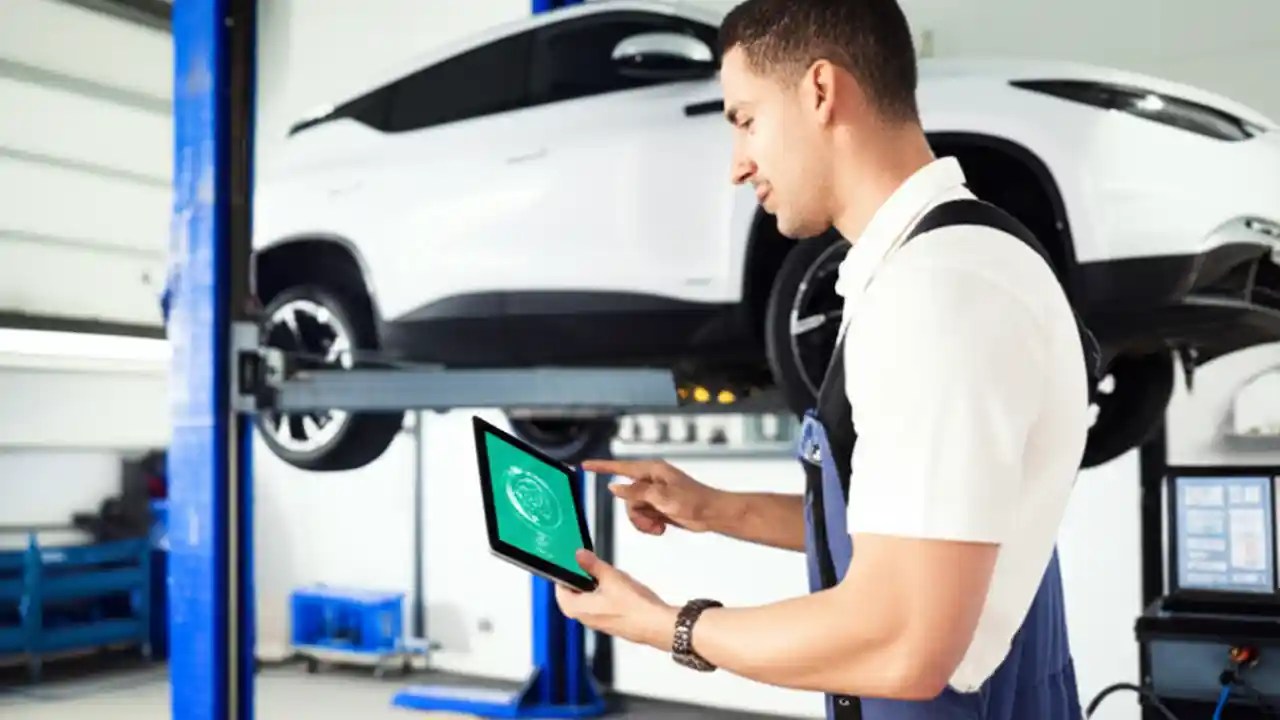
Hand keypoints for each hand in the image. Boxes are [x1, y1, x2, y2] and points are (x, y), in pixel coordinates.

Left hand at [555, 549, 677, 649]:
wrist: (656, 625)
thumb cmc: (635, 608)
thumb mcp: (611, 577)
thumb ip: (592, 564)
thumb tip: (579, 556)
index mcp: (577, 608)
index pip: (560, 588)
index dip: (565, 573)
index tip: (571, 562)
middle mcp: (584, 618)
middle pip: (573, 594)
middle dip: (582, 579)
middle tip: (590, 566)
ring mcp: (597, 622)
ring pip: (588, 600)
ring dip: (594, 587)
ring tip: (608, 576)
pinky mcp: (610, 623)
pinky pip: (600, 606)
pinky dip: (604, 595)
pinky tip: (619, 588)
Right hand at [581, 458, 722, 534]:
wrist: (712, 514)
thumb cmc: (692, 500)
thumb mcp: (662, 497)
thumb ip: (636, 492)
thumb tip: (614, 487)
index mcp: (652, 471)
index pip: (621, 468)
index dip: (602, 467)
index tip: (585, 465)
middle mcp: (651, 481)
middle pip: (627, 497)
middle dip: (636, 514)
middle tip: (651, 522)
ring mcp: (655, 495)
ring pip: (634, 510)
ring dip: (643, 522)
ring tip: (658, 527)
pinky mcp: (659, 507)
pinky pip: (643, 517)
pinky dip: (649, 525)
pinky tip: (662, 528)